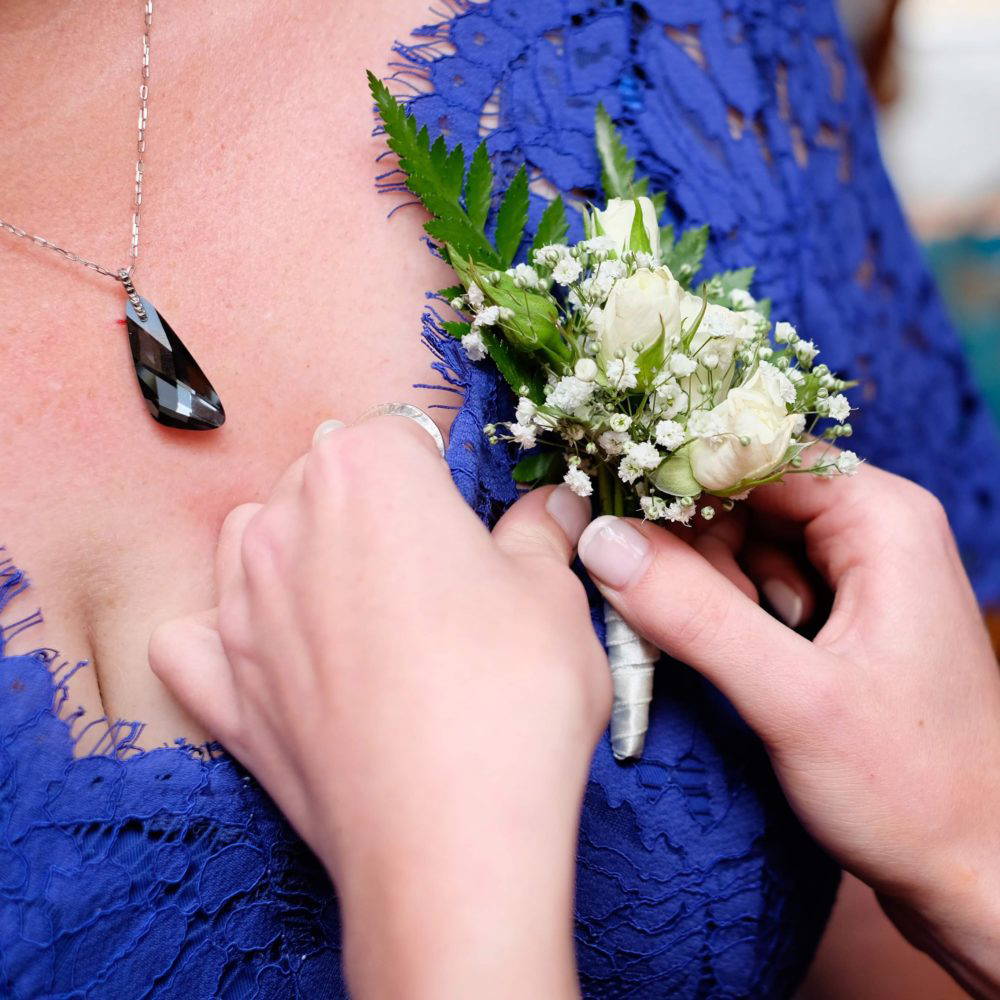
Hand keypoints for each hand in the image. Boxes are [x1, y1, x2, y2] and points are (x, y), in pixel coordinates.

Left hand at [149, 416, 608, 999]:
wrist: (448, 838)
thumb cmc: (510, 695)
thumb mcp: (552, 595)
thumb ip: (541, 533)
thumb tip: (554, 505)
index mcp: (368, 471)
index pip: (402, 433)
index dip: (445, 473)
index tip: (472, 517)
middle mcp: (285, 520)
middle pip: (324, 479)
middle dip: (377, 509)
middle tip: (438, 574)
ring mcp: (238, 605)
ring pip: (257, 539)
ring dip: (301, 553)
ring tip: (363, 609)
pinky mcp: (219, 686)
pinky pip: (199, 635)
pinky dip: (228, 636)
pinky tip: (275, 658)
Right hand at [576, 457, 999, 997]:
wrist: (974, 871)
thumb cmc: (913, 789)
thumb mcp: (794, 700)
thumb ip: (694, 614)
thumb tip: (601, 539)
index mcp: (880, 517)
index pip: (754, 451)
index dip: (681, 480)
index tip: (621, 521)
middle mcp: (871, 528)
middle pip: (742, 496)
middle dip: (695, 550)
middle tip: (681, 618)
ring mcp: (856, 572)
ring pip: (741, 541)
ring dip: (709, 589)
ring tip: (730, 655)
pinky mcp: (838, 614)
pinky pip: (756, 583)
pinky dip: (727, 613)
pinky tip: (740, 662)